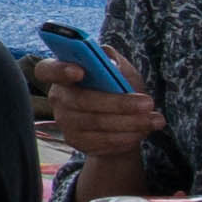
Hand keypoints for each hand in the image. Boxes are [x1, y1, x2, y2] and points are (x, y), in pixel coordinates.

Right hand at [26, 54, 162, 163]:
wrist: (118, 122)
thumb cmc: (116, 88)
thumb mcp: (119, 70)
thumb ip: (113, 61)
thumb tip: (108, 59)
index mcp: (62, 73)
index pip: (46, 70)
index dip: (60, 70)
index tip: (80, 71)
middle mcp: (58, 98)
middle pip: (82, 101)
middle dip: (119, 103)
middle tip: (148, 103)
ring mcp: (64, 122)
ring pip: (97, 123)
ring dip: (130, 122)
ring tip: (155, 119)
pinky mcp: (76, 141)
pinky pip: (103, 141)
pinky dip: (127, 136)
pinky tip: (144, 130)